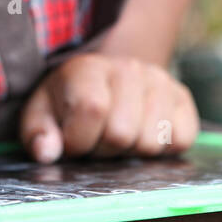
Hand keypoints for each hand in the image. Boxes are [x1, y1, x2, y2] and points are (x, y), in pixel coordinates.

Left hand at [19, 53, 198, 161]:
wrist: (107, 81)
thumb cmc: (69, 103)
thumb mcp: (42, 113)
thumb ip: (38, 133)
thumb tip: (48, 153)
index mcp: (89, 68)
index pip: (92, 109)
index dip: (79, 140)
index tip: (72, 144)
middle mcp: (129, 68)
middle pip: (122, 133)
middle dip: (104, 150)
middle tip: (97, 140)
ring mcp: (160, 81)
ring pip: (151, 142)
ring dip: (132, 152)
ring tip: (119, 136)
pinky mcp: (184, 99)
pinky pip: (181, 141)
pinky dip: (162, 150)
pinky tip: (143, 134)